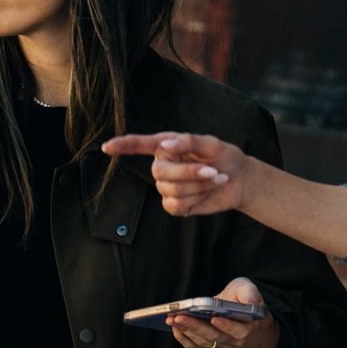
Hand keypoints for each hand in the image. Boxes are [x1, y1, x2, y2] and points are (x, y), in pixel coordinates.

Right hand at [102, 131, 248, 216]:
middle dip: (188, 173)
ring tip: (217, 178)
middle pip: (159, 172)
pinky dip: (196, 199)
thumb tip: (164, 146)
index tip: (106, 147)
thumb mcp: (211, 144)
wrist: (239, 180)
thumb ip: (188, 142)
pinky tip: (207, 192)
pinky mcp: (176, 205)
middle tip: (213, 170)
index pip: (140, 145)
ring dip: (198, 186)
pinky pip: (175, 205)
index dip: (123, 146)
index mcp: (167, 145)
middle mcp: (163, 165)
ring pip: (170, 190)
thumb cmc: (224, 157)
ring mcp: (167, 186)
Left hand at [165, 277, 277, 347]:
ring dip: (185, 330)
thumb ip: (249, 293)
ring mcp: (219, 344)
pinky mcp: (207, 344)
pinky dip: (182, 336)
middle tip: (179, 317)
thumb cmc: (240, 298)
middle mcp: (233, 339)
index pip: (237, 330)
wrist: (237, 309)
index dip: (226, 326)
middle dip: (195, 326)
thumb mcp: (246, 288)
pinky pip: (193, 345)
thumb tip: (250, 301)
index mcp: (246, 326)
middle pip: (214, 337)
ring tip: (171, 318)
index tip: (213, 318)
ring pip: (201, 341)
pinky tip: (174, 326)